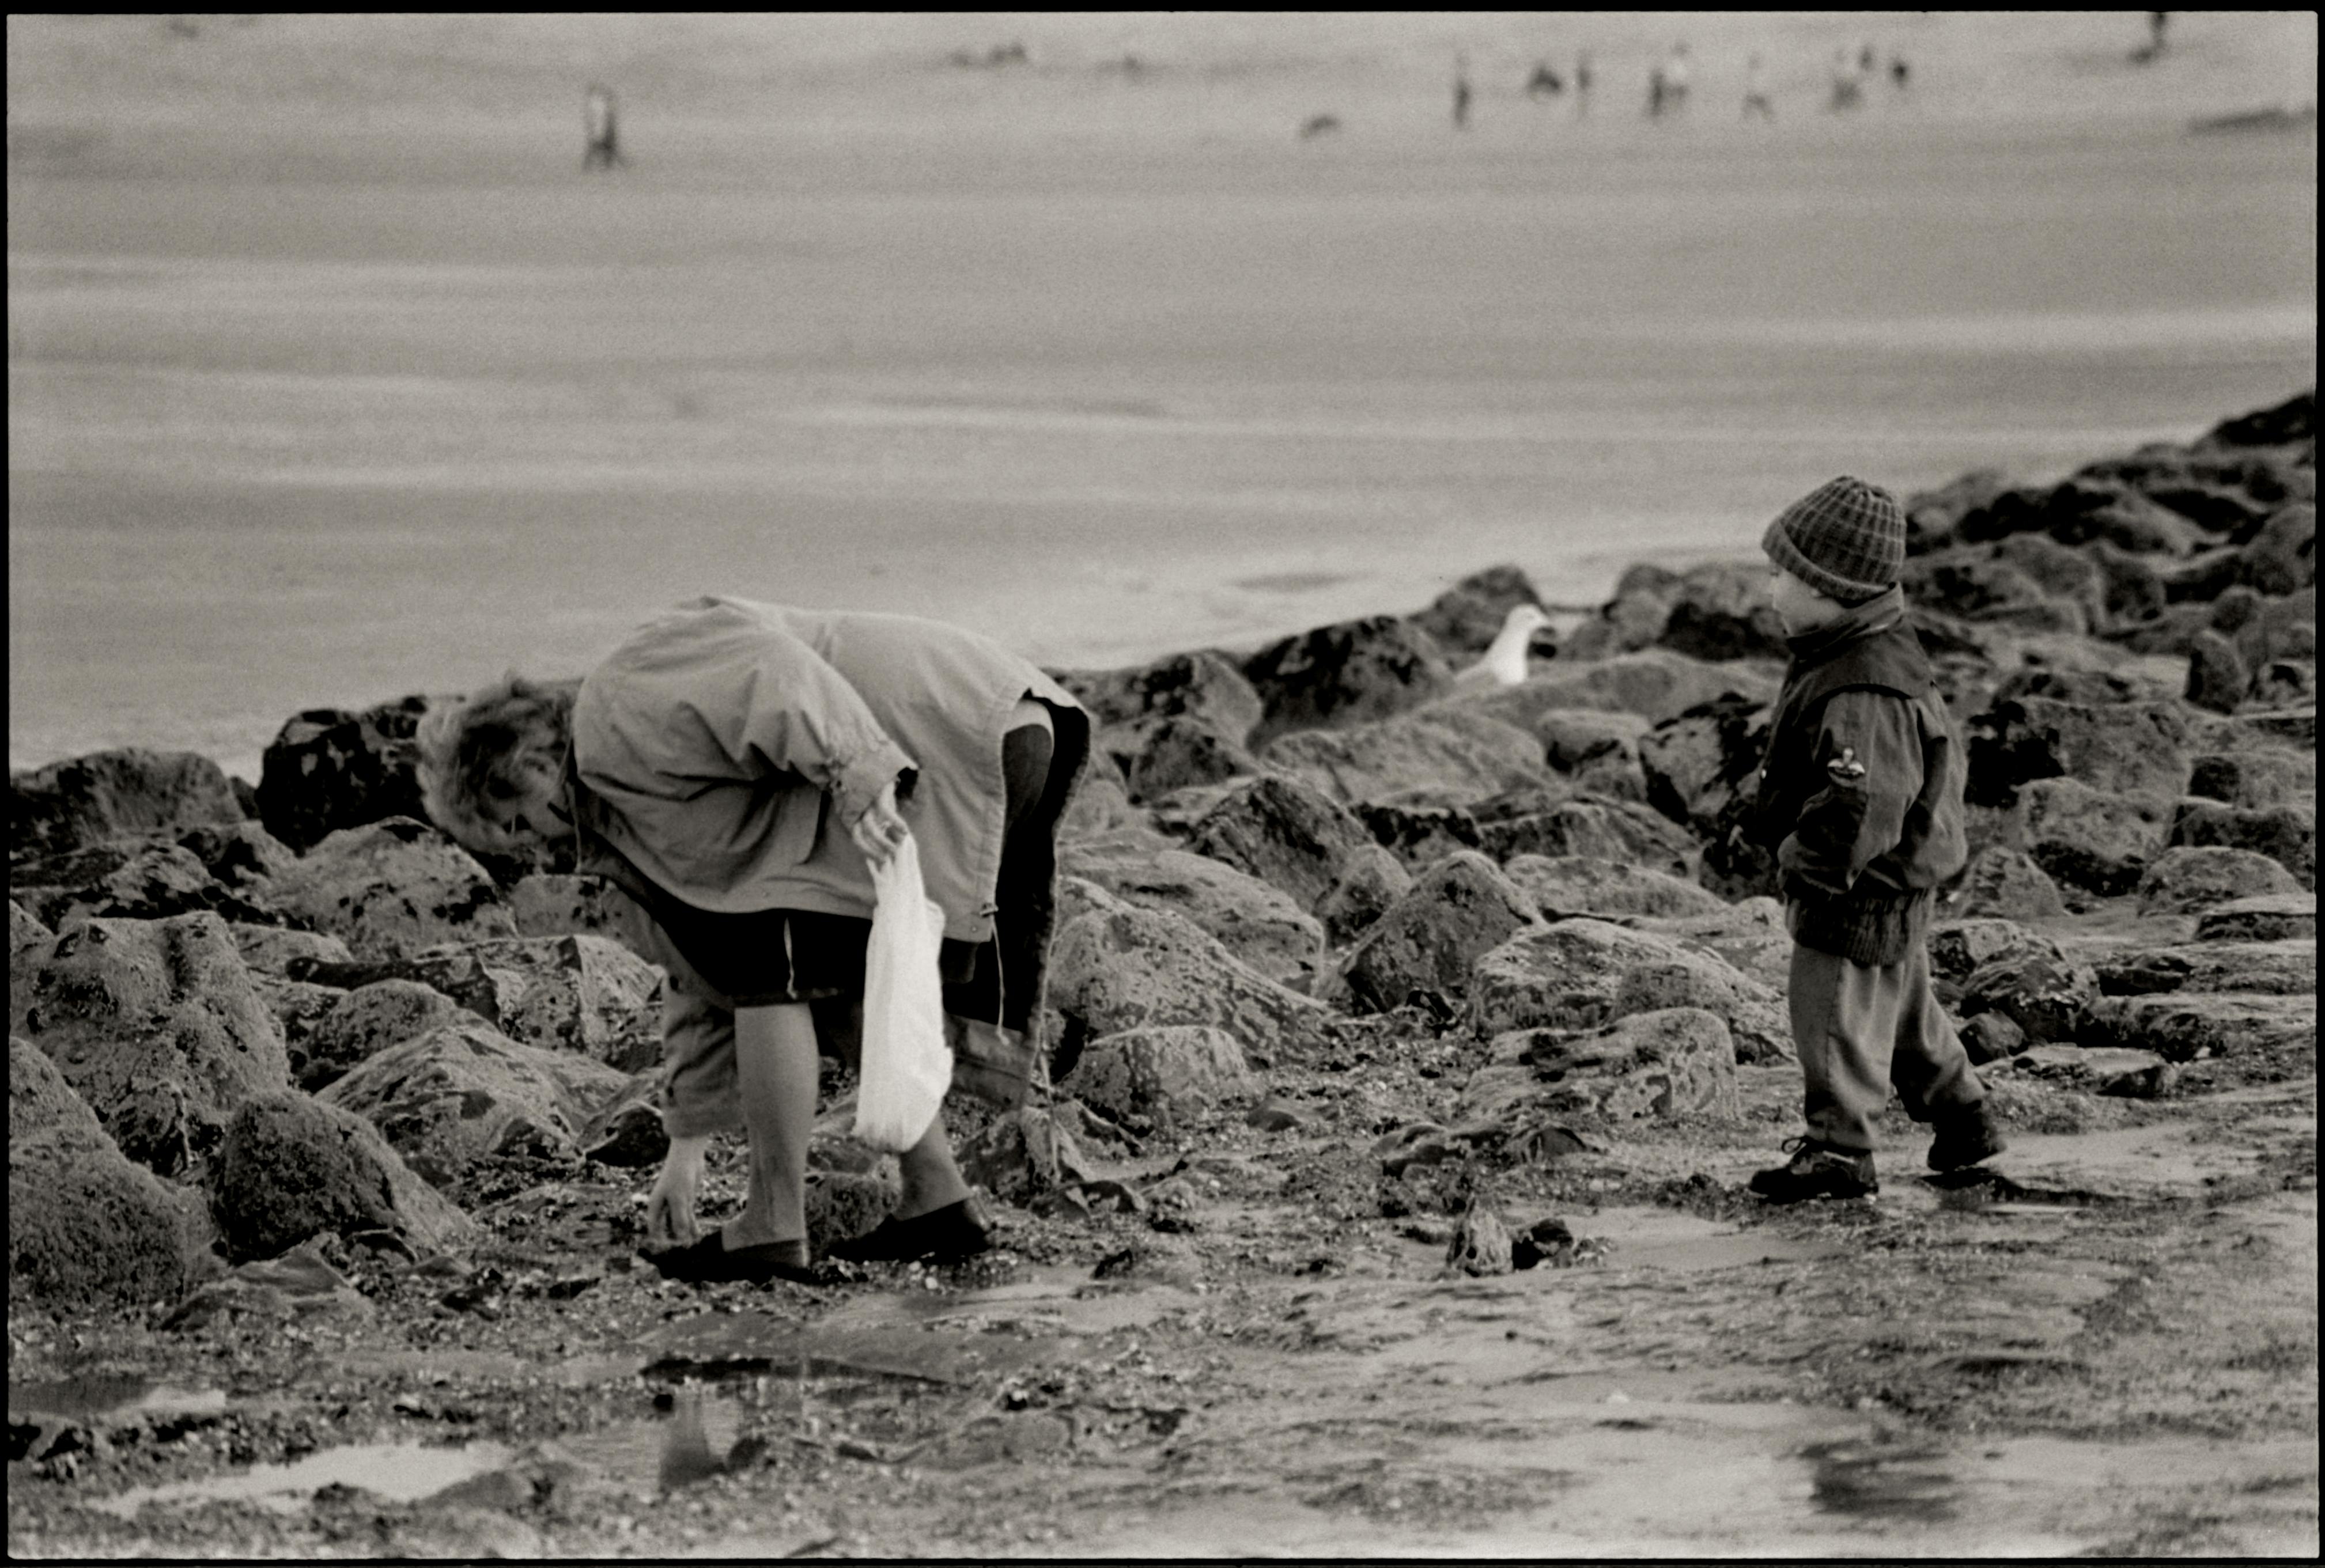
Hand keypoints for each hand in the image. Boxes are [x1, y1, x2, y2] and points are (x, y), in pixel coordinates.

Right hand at [644, 1134, 706, 1248]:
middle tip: (681, 1256)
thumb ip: (680, 1219)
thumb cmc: (679, 1175)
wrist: (688, 1155)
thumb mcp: (680, 1198)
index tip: (665, 1256)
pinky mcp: (687, 1201)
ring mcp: (675, 1204)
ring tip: (691, 1249)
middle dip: (673, 1241)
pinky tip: (697, 1237)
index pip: (654, 1230)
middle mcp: (663, 1207)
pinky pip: (688, 1218)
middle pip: (666, 1229)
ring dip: (684, 1235)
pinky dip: (692, 1227)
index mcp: (654, 1206)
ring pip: (679, 1224)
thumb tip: (680, 1238)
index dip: (658, 1243)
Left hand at [849, 779, 909, 867]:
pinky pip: (885, 812)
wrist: (872, 757)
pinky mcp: (877, 792)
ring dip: (884, 840)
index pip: (856, 837)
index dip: (867, 851)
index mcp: (853, 813)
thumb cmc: (874, 785)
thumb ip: (876, 819)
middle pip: (860, 835)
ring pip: (871, 827)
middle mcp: (857, 809)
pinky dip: (895, 823)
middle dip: (873, 850)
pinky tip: (904, 830)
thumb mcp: (872, 803)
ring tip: (897, 847)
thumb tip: (888, 839)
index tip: (881, 860)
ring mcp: (866, 801)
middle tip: (888, 857)